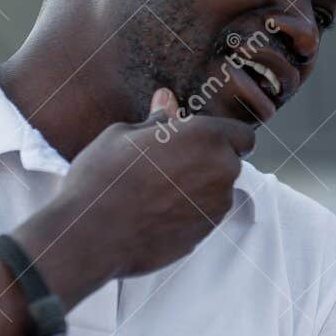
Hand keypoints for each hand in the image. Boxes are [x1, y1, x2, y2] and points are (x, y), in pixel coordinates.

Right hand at [13, 89, 255, 306]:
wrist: (92, 234)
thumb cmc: (104, 177)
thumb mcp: (124, 135)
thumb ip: (157, 120)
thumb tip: (167, 100)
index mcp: (207, 138)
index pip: (243, 135)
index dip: (224, 136)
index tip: (199, 140)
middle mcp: (222, 172)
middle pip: (231, 163)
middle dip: (209, 160)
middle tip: (169, 161)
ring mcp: (215, 207)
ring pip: (218, 191)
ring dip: (199, 186)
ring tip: (157, 188)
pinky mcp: (204, 234)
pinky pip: (204, 215)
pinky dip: (189, 211)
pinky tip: (156, 210)